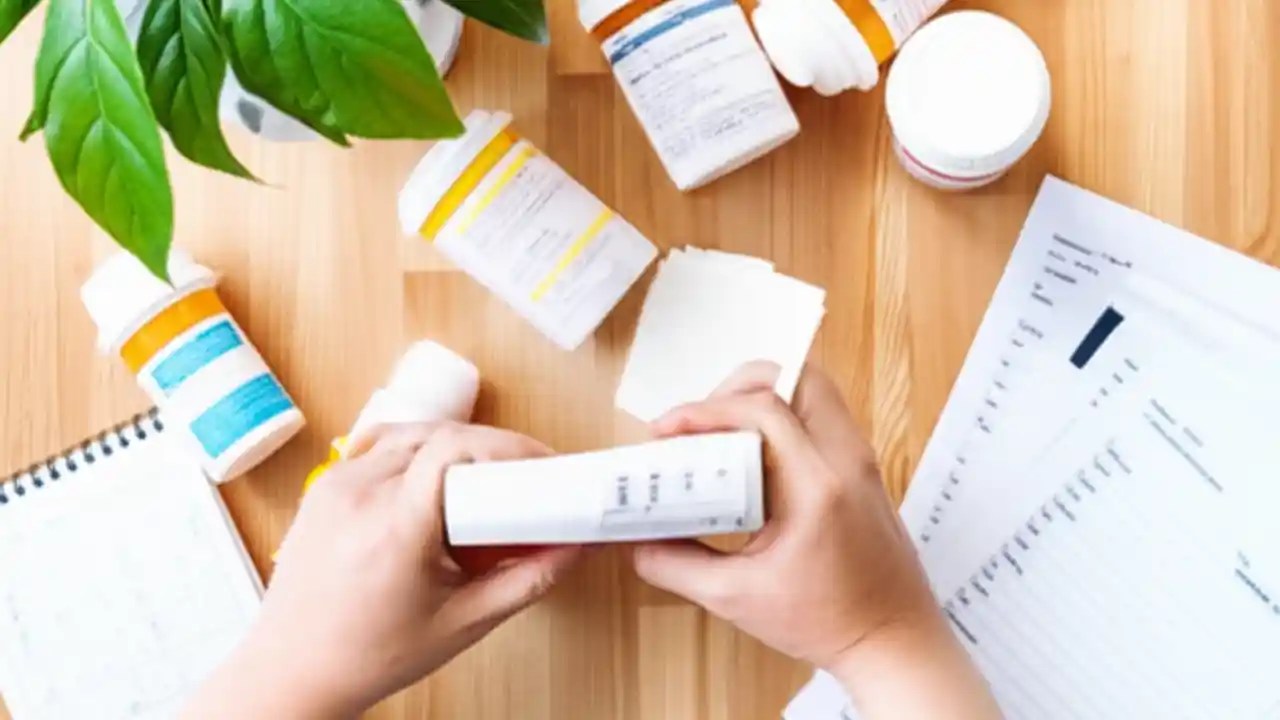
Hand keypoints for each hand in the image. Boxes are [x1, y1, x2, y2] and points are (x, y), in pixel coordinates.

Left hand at [184, 423, 581, 719]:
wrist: (293, 671)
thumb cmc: (366, 656)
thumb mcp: (463, 623)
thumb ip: (527, 580)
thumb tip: (572, 547)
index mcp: (393, 527)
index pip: (456, 448)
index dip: (508, 446)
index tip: (540, 464)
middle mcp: (359, 495)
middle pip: (440, 435)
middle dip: (493, 449)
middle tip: (526, 477)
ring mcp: (335, 486)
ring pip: (409, 434)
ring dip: (454, 446)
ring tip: (483, 481)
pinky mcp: (324, 488)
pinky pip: (378, 446)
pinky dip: (415, 451)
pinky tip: (433, 478)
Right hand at [631, 363, 1000, 719]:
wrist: (893, 642)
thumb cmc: (829, 623)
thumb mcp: (737, 598)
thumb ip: (677, 565)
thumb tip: (640, 540)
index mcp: (818, 486)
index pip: (764, 410)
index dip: (706, 409)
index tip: (669, 430)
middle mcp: (847, 460)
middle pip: (797, 375)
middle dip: (738, 386)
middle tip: (702, 420)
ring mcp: (861, 461)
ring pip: (812, 389)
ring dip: (762, 397)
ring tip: (722, 433)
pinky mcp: (862, 469)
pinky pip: (821, 417)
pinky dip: (782, 418)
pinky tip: (750, 456)